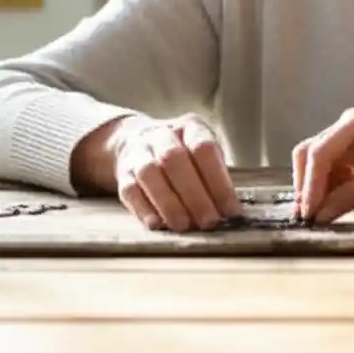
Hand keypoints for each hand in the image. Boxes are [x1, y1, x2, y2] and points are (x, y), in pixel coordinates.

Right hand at [77, 114, 241, 230]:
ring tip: (184, 225)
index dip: (218, 181)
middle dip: (194, 194)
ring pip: (150, 173)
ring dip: (169, 202)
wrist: (135, 139)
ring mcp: (138, 152)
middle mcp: (162, 135)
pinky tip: (157, 224)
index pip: (204, 148)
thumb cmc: (185, 153)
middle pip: (174, 160)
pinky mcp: (123, 173)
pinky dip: (144, 208)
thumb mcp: (205, 153)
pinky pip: (130, 190)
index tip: (230, 209)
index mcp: (190, 127)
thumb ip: (217, 175)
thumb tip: (228, 209)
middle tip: (209, 221)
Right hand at [292, 106, 353, 223]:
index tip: (308, 211)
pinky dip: (329, 191)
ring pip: (319, 166)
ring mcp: (350, 141)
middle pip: (311, 155)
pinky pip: (333, 174)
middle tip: (308, 216)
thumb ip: (350, 196)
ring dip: (317, 190)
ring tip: (319, 216)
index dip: (310, 183)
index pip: (320, 152)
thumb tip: (319, 216)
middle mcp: (348, 127)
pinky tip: (331, 208)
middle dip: (307, 185)